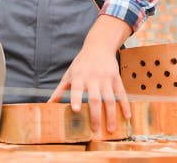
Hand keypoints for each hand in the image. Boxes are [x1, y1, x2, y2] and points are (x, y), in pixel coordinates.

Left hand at [48, 15, 131, 132]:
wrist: (99, 46)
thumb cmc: (81, 63)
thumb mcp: (69, 74)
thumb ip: (60, 89)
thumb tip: (48, 104)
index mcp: (79, 77)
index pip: (77, 89)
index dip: (76, 99)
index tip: (76, 110)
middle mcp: (93, 78)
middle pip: (95, 98)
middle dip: (96, 115)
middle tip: (95, 130)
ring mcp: (106, 78)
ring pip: (110, 99)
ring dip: (111, 115)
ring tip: (111, 129)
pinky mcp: (116, 78)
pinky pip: (122, 93)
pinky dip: (125, 105)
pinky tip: (127, 116)